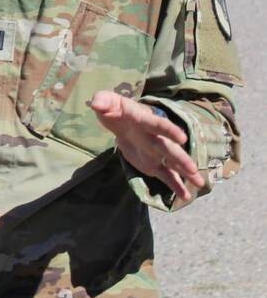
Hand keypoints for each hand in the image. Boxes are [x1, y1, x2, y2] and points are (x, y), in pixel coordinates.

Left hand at [89, 91, 204, 201]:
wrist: (120, 120)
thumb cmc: (115, 109)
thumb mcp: (105, 102)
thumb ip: (102, 102)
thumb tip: (96, 104)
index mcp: (145, 121)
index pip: (158, 125)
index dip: (169, 130)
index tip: (182, 138)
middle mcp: (155, 137)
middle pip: (169, 148)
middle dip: (181, 158)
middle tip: (194, 168)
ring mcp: (156, 152)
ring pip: (173, 163)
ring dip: (186, 173)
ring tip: (200, 184)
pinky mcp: (154, 164)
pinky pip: (167, 176)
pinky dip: (176, 185)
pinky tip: (186, 196)